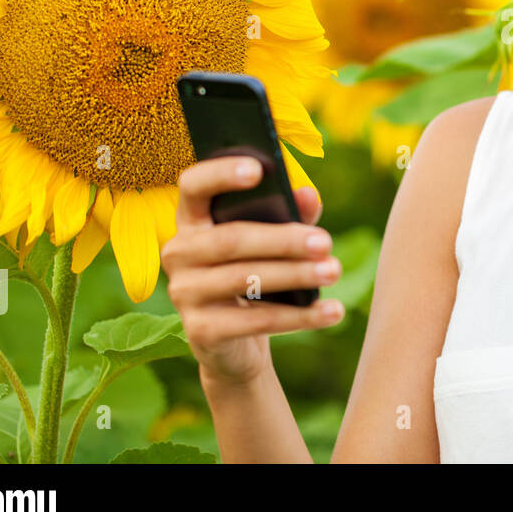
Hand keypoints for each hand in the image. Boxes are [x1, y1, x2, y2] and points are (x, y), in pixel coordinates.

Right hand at [163, 156, 344, 387]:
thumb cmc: (256, 275)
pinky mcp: (201, 332)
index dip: (221, 174)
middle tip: (326, 243)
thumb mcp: (274, 242)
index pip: (193, 186)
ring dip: (295, 275)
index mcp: (192, 220)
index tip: (259, 169)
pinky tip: (332, 311)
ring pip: (244, 278)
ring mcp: (184, 294)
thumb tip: (308, 195)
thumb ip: (291, 215)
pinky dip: (298, 317)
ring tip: (333, 270)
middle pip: (231, 239)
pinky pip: (255, 321)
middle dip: (283, 240)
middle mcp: (178, 253)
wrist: (235, 343)